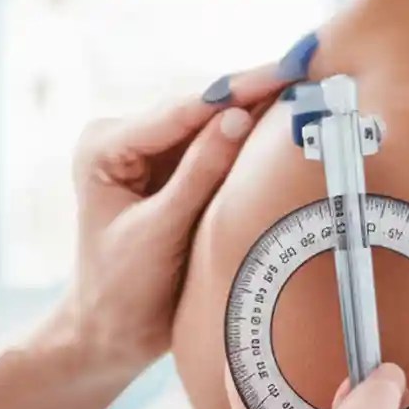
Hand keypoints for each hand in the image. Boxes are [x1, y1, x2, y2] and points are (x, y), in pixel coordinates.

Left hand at [67, 66, 290, 372]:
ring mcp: (147, 156)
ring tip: (302, 91)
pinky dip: (247, 142)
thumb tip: (238, 118)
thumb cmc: (121, 291)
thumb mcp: (160, 230)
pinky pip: (214, 150)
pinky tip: (282, 124)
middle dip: (250, 94)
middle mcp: (123, 140)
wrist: (112, 334)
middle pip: (197, 109)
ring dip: (254, 111)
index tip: (280, 75)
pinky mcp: (171, 175)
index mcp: (104, 146)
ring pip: (209, 125)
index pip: (179, 110)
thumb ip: (199, 174)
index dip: (234, 91)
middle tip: (304, 74)